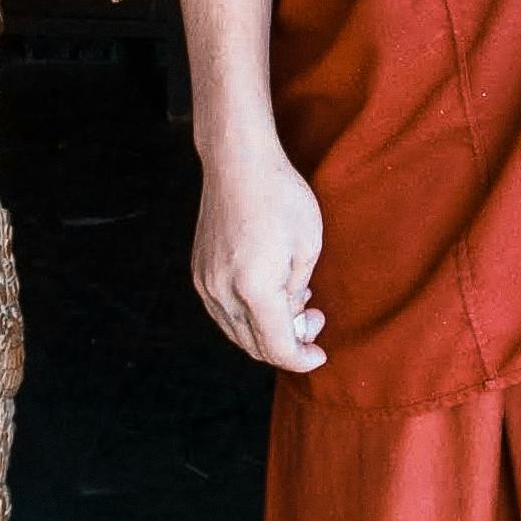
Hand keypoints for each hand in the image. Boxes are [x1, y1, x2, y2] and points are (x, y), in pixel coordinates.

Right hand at [192, 136, 326, 373]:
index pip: (277, 348)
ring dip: (266, 331)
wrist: (238, 162)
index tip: (321, 354)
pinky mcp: (199, 272)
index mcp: (254, 289)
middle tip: (314, 320)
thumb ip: (297, 294)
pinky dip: (248, 316)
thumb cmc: (281, 198)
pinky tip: (270, 292)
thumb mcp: (308, 248)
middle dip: (287, 344)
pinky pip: (223, 312)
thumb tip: (290, 321)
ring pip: (236, 332)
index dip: (301, 359)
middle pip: (254, 346)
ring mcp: (205, 283)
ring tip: (296, 303)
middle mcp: (222, 292)